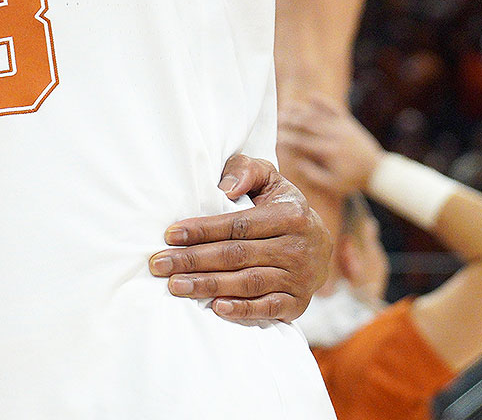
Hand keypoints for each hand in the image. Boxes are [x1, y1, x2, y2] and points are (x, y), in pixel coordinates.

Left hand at [148, 154, 329, 324]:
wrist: (321, 243)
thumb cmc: (281, 207)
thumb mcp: (270, 180)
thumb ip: (247, 171)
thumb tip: (225, 188)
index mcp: (289, 214)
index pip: (237, 224)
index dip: (202, 230)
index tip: (170, 235)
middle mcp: (296, 247)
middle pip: (237, 255)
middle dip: (194, 260)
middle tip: (160, 265)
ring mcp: (298, 277)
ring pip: (248, 283)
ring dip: (208, 286)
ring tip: (175, 286)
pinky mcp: (298, 303)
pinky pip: (268, 308)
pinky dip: (242, 310)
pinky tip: (215, 308)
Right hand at [278, 95, 384, 195]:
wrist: (377, 171)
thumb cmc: (353, 179)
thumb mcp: (332, 184)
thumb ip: (313, 174)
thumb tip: (297, 163)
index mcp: (329, 152)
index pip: (303, 142)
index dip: (288, 139)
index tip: (276, 136)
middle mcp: (334, 135)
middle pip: (308, 124)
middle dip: (290, 120)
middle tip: (276, 118)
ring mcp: (341, 127)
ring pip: (317, 114)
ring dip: (301, 110)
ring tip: (286, 107)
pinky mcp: (348, 122)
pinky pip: (333, 108)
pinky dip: (322, 101)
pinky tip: (310, 96)